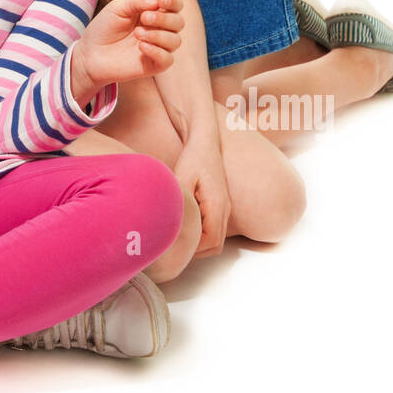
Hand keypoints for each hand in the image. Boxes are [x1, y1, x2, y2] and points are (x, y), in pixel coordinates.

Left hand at [73, 0, 183, 93]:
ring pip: (175, 41)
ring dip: (159, 35)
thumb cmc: (104, 28)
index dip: (173, 2)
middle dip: (164, 18)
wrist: (90, 53)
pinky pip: (168, 59)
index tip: (161, 1)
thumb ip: (136, 1)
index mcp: (153, 14)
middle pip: (178, 22)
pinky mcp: (153, 65)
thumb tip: (156, 2)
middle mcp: (158, 30)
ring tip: (138, 34)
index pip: (174, 7)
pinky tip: (141, 47)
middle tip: (144, 18)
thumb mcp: (117, 8)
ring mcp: (157, 48)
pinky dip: (157, 51)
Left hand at [173, 139, 230, 256]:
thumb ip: (179, 201)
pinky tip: (186, 227)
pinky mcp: (220, 204)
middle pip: (216, 244)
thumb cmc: (194, 157)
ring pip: (216, 238)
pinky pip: (214, 228)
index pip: (211, 240)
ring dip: (200, 244)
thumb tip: (167, 221)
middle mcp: (225, 209)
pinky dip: (202, 235)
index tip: (176, 247)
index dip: (194, 250)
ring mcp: (224, 207)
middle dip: (196, 251)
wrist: (206, 141)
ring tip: (178, 240)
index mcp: (217, 205)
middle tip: (175, 249)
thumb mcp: (181, 177)